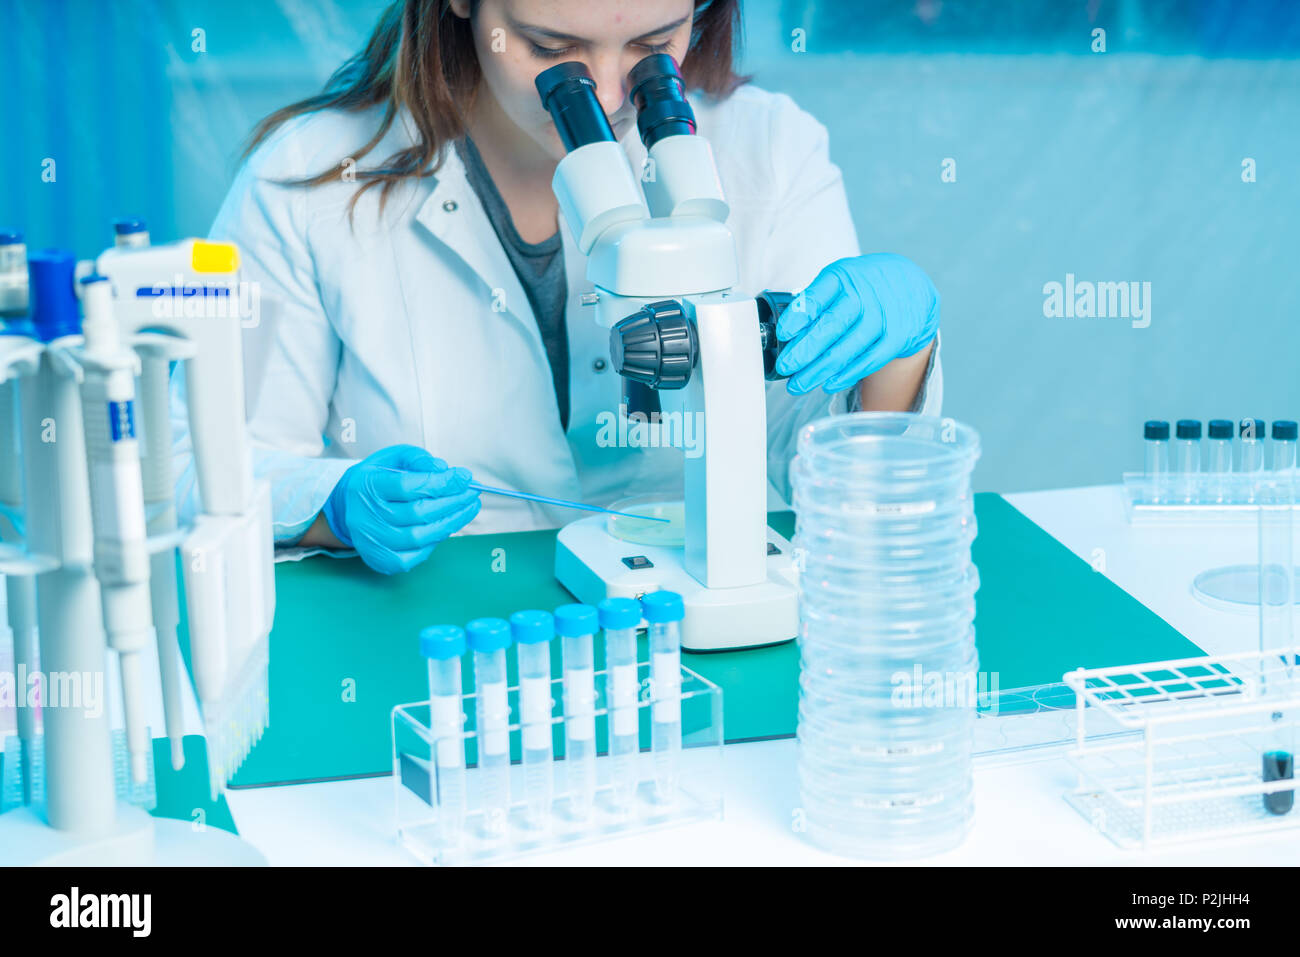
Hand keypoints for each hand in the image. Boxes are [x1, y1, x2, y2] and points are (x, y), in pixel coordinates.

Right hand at [321, 445, 480, 574]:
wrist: (348, 507)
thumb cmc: (378, 479)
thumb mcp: (393, 458)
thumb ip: (418, 459)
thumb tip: (444, 470)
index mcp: (367, 486)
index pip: (407, 486)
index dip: (440, 482)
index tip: (464, 476)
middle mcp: (366, 516)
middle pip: (417, 513)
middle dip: (452, 502)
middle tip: (472, 493)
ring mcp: (372, 541)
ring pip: (420, 537)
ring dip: (451, 522)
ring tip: (468, 508)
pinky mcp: (380, 559)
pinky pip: (415, 556)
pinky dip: (435, 541)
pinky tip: (446, 526)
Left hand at [774, 253, 938, 394]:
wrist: (910, 287)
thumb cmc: (863, 287)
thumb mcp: (840, 281)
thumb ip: (815, 303)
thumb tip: (787, 335)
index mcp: (843, 276)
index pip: (817, 297)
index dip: (798, 317)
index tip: (782, 335)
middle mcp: (864, 294)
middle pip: (831, 326)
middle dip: (804, 351)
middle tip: (785, 367)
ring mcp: (882, 316)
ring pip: (847, 349)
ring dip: (819, 371)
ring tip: (798, 384)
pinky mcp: (896, 337)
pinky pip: (868, 361)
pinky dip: (846, 375)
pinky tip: (828, 384)